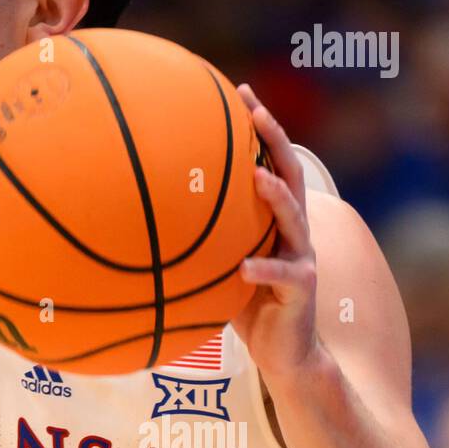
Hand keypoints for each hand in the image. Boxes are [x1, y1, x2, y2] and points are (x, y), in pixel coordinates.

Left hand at [231, 84, 330, 388]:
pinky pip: (283, 276)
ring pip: (294, 218)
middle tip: (256, 110)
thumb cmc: (249, 307)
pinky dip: (263, 270)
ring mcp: (301, 257)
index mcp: (275, 220)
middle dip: (275, 139)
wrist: (287, 354)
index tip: (241, 92)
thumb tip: (146, 213)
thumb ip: (201, 237)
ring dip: (275, 195)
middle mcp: (295, 231)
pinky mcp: (302, 289)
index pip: (272, 162)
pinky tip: (243, 269)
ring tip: (255, 176)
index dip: (261, 128)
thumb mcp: (220, 264)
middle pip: (289, 174)